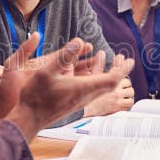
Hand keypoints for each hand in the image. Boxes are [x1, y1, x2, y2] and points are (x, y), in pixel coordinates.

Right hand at [0, 34, 133, 140]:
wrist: (28, 118)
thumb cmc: (36, 96)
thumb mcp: (47, 71)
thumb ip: (64, 56)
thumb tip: (80, 41)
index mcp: (83, 87)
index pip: (111, 79)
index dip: (122, 69)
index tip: (130, 61)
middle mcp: (85, 96)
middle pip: (110, 85)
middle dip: (119, 72)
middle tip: (126, 62)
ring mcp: (80, 102)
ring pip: (103, 90)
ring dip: (110, 78)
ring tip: (113, 68)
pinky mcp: (75, 104)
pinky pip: (94, 92)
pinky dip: (100, 83)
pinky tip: (94, 78)